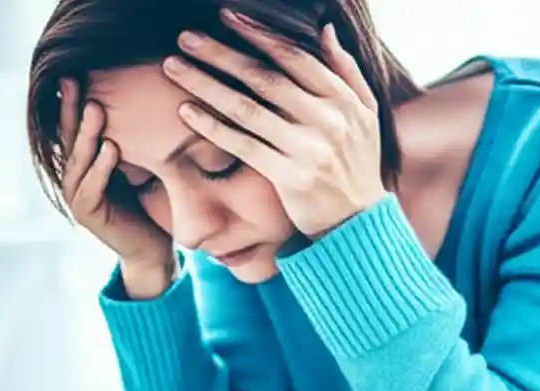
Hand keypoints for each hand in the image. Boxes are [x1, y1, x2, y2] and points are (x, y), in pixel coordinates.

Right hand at [58, 77, 175, 268]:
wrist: (153, 247)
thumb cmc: (147, 202)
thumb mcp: (138, 164)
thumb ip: (128, 140)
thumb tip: (137, 98)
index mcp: (82, 164)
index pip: (73, 127)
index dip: (70, 102)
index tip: (74, 72)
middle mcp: (73, 178)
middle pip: (68, 138)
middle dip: (69, 109)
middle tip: (72, 80)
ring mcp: (77, 197)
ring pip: (78, 161)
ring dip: (86, 134)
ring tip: (94, 108)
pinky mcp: (88, 215)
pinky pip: (92, 187)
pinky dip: (101, 167)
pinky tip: (111, 148)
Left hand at [163, 10, 388, 238]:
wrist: (359, 221)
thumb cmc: (357, 163)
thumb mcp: (365, 113)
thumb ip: (346, 70)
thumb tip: (326, 30)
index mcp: (344, 99)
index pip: (294, 57)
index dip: (257, 35)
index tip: (226, 17)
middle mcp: (328, 120)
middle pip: (264, 78)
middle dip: (221, 54)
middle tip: (186, 37)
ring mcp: (309, 150)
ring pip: (247, 109)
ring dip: (206, 84)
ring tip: (174, 67)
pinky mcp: (290, 178)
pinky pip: (244, 146)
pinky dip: (213, 127)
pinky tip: (187, 111)